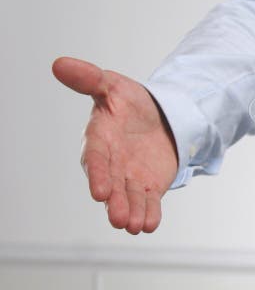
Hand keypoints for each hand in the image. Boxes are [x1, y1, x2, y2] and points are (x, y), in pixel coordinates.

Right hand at [52, 57, 177, 233]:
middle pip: (113, 185)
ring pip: (129, 199)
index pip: (97, 159)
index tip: (99, 192)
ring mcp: (130, 178)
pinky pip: (148, 203)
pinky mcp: (149, 186)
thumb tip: (59, 63)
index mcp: (100, 140)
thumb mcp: (113, 86)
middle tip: (118, 217)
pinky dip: (149, 214)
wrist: (160, 115)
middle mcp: (112, 164)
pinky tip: (149, 224)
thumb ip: (90, 79)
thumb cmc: (130, 101)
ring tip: (133, 226)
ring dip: (131, 212)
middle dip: (115, 202)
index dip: (98, 175)